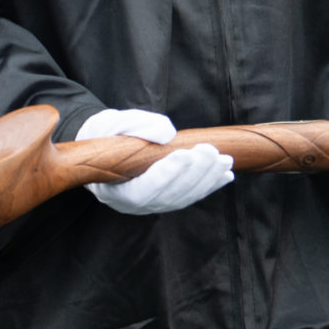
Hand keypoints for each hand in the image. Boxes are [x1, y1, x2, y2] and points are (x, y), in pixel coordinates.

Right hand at [76, 107, 234, 215]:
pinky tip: (225, 174)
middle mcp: (133, 204)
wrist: (102, 147)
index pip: (144, 190)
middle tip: (210, 152)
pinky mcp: (166, 200)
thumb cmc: (104, 135)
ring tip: (224, 160)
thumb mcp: (110, 123)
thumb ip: (135, 126)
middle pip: (169, 196)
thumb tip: (166, 134)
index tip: (185, 154)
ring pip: (183, 198)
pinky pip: (189, 196)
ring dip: (206, 180)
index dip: (166, 174)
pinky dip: (209, 185)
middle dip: (193, 173)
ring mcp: (152, 205)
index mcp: (114, 190)